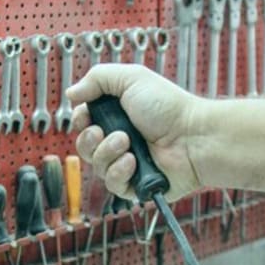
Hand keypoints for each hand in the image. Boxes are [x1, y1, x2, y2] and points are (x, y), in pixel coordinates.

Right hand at [68, 64, 202, 201]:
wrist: (193, 136)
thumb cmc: (169, 107)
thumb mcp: (130, 78)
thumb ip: (97, 78)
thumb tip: (72, 93)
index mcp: (118, 117)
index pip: (85, 124)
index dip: (81, 122)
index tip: (87, 116)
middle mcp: (121, 141)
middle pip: (85, 147)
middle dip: (90, 139)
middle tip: (107, 132)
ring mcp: (128, 165)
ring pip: (97, 167)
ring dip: (107, 153)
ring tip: (128, 143)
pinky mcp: (137, 186)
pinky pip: (113, 185)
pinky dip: (119, 172)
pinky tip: (132, 161)